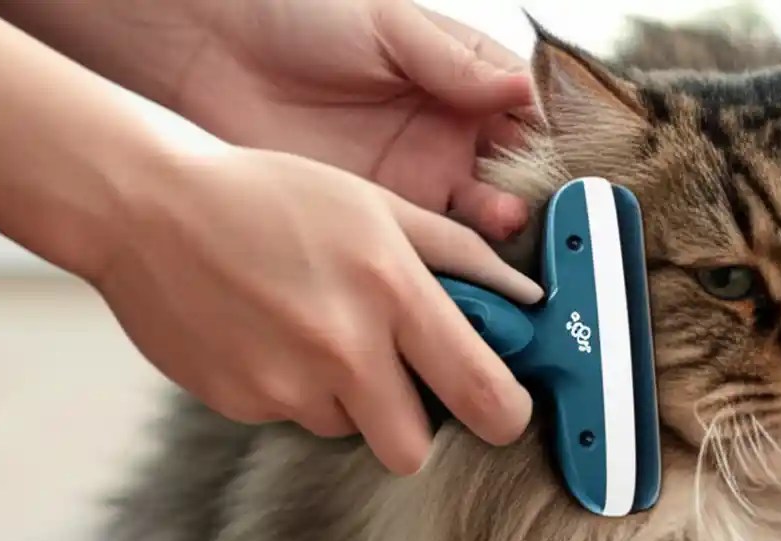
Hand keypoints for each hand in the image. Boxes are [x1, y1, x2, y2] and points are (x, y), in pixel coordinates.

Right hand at [94, 146, 541, 474]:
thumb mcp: (376, 206)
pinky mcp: (240, 404)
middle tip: (402, 382)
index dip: (506, 415)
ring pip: (349, 431)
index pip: (484, 395)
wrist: (149, 207)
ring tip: (314, 330)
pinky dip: (293, 389)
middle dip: (416, 426)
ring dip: (348, 399)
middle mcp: (345, 350)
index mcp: (393, 293)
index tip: (502, 410)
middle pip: (413, 450)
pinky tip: (270, 334)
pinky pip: (293, 417)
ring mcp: (287, 386)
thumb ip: (460, 255)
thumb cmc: (270, 196)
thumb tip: (527, 300)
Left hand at [175, 0, 535, 241]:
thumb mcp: (387, 24)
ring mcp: (411, 181)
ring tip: (504, 239)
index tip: (575, 175)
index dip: (555, 150)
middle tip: (546, 221)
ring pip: (474, 225)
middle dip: (535, 204)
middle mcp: (446, 138)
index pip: (527, 122)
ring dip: (496, 239)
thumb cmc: (296, 12)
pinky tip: (459, 274)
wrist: (205, 47)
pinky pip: (420, 251)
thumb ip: (455, 64)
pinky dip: (443, 268)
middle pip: (513, 182)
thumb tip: (523, 92)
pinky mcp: (372, 219)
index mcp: (461, 83)